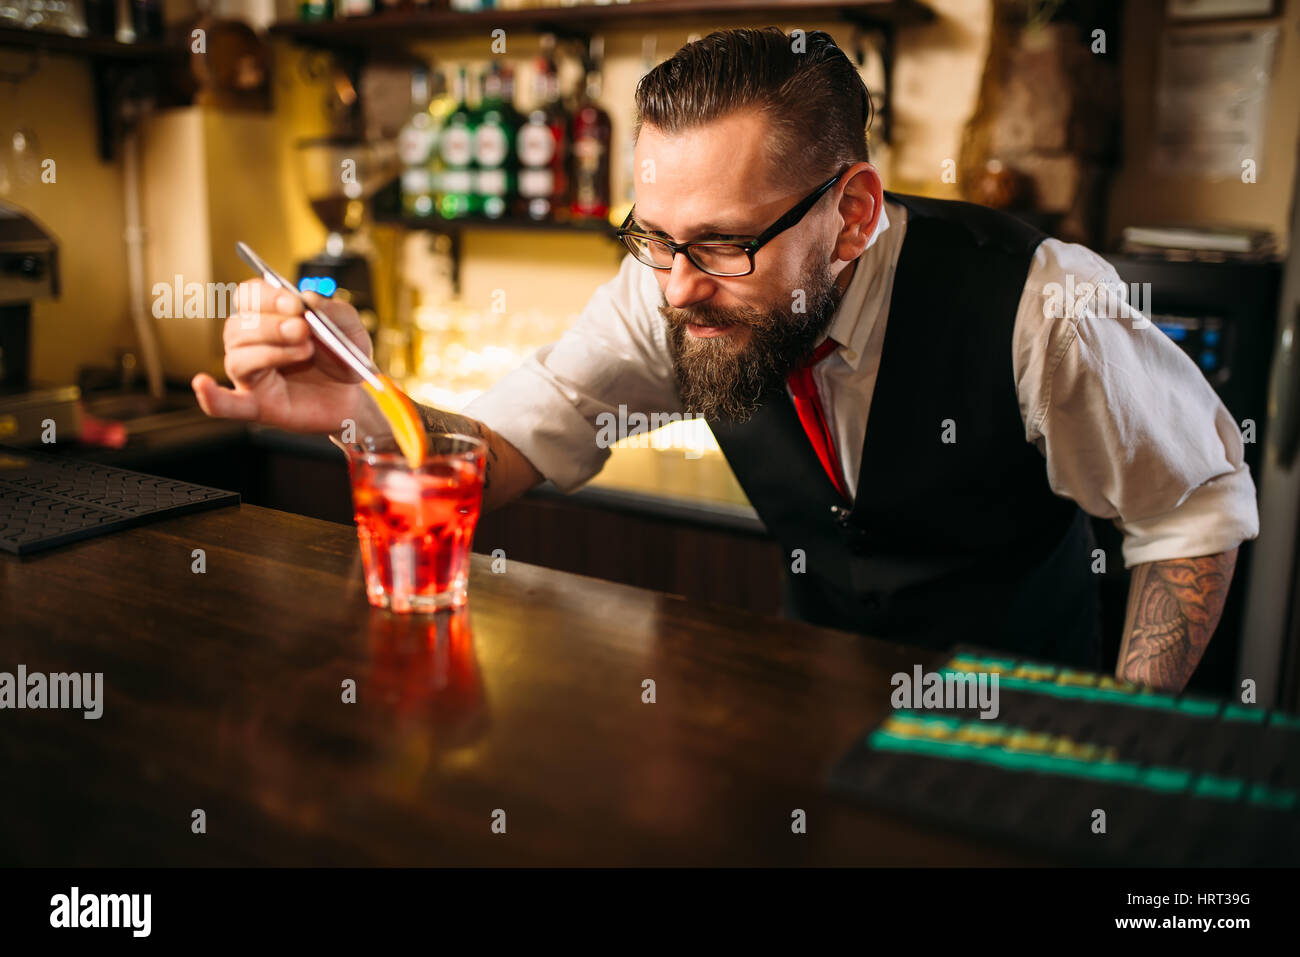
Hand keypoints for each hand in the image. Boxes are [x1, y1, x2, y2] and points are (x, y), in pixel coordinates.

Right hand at [192, 280, 372, 434]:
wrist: (353, 397)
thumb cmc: (343, 359)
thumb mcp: (352, 331)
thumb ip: (336, 312)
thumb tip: (310, 299)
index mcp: (268, 317)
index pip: (249, 296)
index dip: (268, 296)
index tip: (296, 304)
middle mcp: (250, 343)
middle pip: (238, 326)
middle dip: (271, 325)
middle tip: (303, 329)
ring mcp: (250, 376)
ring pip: (237, 356)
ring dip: (270, 351)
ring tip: (305, 351)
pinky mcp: (256, 405)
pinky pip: (225, 404)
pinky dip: (212, 396)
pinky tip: (203, 385)